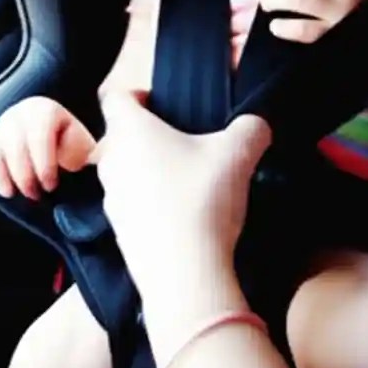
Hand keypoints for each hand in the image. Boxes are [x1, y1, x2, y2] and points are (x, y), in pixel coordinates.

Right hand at [0, 96, 94, 199]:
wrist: (51, 135)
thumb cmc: (71, 146)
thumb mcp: (81, 145)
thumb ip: (81, 153)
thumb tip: (86, 166)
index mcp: (47, 111)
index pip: (40, 136)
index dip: (44, 164)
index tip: (51, 186)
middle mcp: (22, 113)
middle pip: (16, 146)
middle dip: (27, 175)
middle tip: (38, 196)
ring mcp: (4, 124)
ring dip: (13, 178)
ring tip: (29, 195)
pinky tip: (8, 192)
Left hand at [91, 90, 271, 297]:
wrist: (185, 273)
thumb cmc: (203, 198)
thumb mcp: (240, 152)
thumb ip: (250, 128)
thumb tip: (255, 126)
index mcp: (129, 131)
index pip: (116, 96)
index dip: (139, 94)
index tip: (164, 103)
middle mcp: (111, 162)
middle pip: (121, 137)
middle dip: (149, 137)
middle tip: (185, 145)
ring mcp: (112, 201)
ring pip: (127, 175)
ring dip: (150, 174)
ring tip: (188, 184)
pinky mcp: (120, 234)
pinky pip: (134, 209)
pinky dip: (153, 207)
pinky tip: (185, 218)